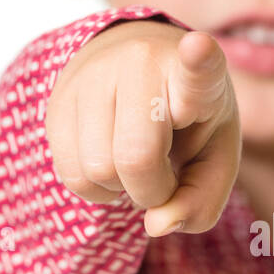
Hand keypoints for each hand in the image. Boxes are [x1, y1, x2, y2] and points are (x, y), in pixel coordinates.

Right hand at [45, 19, 241, 237]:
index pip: (197, 67)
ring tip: (134, 161)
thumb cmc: (189, 122)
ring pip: (96, 170)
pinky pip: (69, 173)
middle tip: (163, 174)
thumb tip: (156, 226)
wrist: (138, 69)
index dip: (199, 59)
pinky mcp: (59, 96)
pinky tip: (109, 160)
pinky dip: (94, 188)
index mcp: (196, 75)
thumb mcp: (214, 160)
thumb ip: (201, 201)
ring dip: (119, 188)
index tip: (199, 47)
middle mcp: (141, 63)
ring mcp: (93, 74)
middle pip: (136, 157)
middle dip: (152, 189)